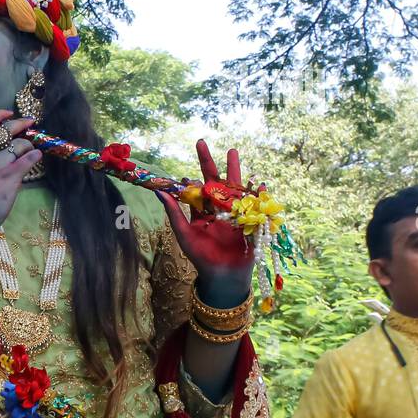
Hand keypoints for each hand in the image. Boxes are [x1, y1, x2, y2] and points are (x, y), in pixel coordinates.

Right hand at [0, 110, 42, 244]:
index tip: (9, 112)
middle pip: (5, 130)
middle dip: (20, 123)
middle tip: (30, 122)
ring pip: (19, 144)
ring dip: (28, 146)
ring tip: (30, 150)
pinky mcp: (11, 176)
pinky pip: (28, 159)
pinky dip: (35, 155)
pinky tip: (37, 155)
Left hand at [157, 140, 254, 304]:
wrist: (223, 275)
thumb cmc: (201, 256)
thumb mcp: (184, 234)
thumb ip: (174, 213)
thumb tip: (159, 192)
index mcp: (201, 211)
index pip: (195, 190)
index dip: (191, 182)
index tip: (188, 179)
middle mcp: (216, 208)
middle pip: (213, 181)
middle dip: (209, 162)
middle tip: (200, 142)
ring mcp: (233, 211)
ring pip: (233, 186)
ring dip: (234, 169)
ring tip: (232, 151)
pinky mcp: (248, 218)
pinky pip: (253, 203)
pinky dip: (256, 193)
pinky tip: (257, 183)